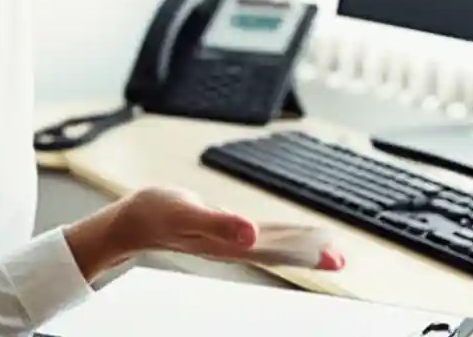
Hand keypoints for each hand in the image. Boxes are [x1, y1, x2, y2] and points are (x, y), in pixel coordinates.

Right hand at [64, 187, 344, 280]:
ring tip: (323, 250)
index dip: (304, 252)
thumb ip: (219, 223)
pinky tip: (288, 236)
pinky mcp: (221, 230)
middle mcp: (231, 245)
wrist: (132, 220)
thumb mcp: (186, 212)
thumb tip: (250, 234)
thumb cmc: (155, 213)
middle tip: (340, 260)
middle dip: (309, 255)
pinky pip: (258, 235)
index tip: (331, 256)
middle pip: (279, 251)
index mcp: (227, 242)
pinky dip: (279, 236)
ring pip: (271, 245)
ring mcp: (227, 240)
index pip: (276, 249)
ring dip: (298, 247)